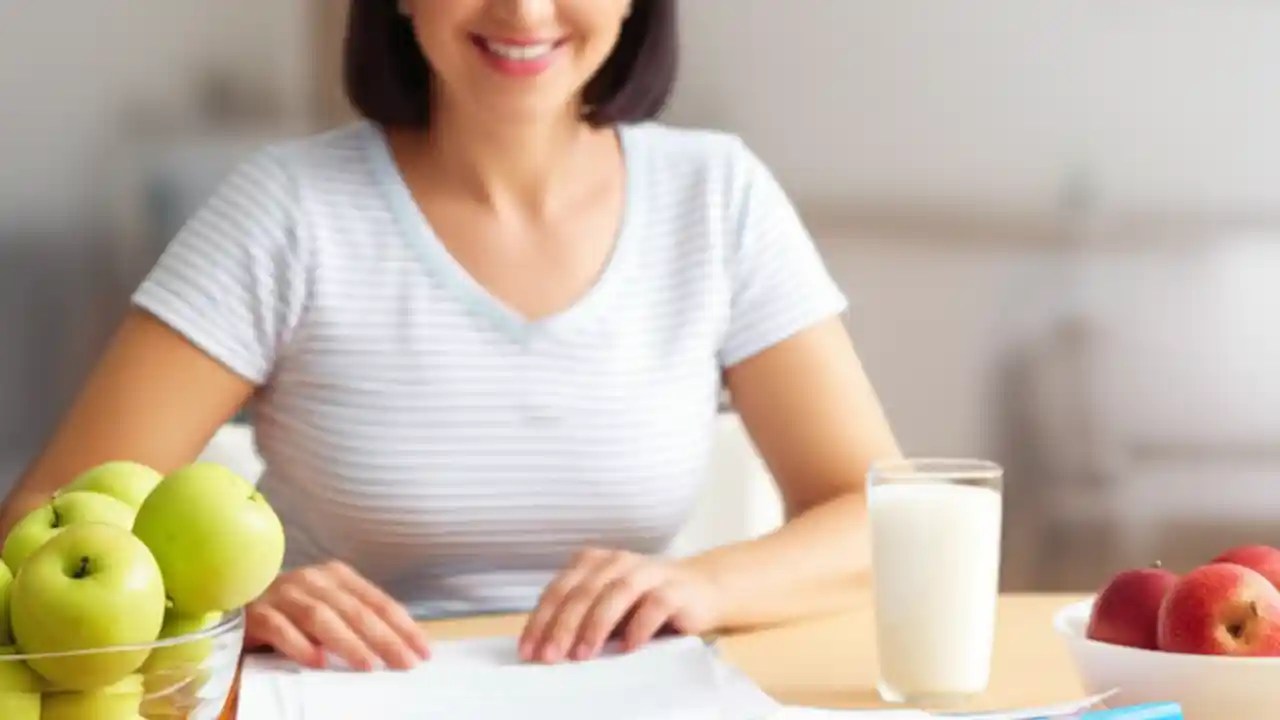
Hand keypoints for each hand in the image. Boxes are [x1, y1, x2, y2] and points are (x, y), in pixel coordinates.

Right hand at [245, 561, 430, 670]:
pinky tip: (317, 663)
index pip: (378, 601)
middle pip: (355, 610)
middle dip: (384, 638)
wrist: (236, 598)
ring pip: (321, 617)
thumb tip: (398, 646)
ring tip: (368, 666)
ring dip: (348, 642)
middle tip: (404, 664)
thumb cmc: (291, 610)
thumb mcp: (329, 609)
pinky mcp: (257, 612)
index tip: (423, 652)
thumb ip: (356, 619)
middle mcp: (313, 580)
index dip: (403, 626)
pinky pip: (280, 628)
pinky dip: (300, 645)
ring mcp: (284, 594)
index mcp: (337, 576)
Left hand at [518, 549, 721, 663]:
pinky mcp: (675, 588)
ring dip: (595, 626)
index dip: (541, 621)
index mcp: (593, 562)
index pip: (559, 589)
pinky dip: (638, 626)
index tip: (528, 651)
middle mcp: (617, 561)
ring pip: (615, 593)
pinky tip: (627, 648)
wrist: (702, 590)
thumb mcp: (607, 608)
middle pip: (583, 591)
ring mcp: (648, 571)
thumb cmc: (645, 604)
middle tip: (550, 657)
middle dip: (562, 626)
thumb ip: (580, 618)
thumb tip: (544, 650)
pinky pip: (654, 605)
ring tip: (582, 655)